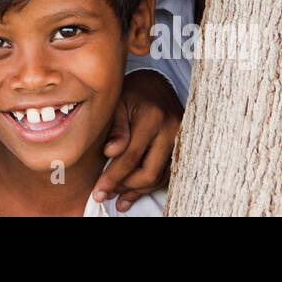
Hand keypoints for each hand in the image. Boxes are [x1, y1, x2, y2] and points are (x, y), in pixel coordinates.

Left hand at [94, 70, 183, 211]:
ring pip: (159, 178)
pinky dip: (148, 186)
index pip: (131, 156)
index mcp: (153, 116)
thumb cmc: (132, 92)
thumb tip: (110, 152)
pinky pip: (166, 174)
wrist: (156, 85)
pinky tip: (131, 193)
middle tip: (106, 194)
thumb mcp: (118, 102)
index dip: (113, 177)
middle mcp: (172, 130)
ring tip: (116, 196)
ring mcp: (180, 140)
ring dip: (136, 190)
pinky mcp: (182, 148)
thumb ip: (115, 128)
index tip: (99, 190)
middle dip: (125, 187)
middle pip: (149, 172)